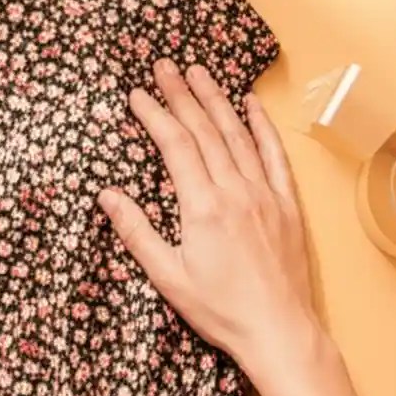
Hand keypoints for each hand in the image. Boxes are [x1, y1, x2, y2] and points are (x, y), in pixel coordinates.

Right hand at [98, 60, 326, 383]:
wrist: (279, 329)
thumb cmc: (221, 310)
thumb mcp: (169, 277)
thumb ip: (138, 233)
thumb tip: (108, 196)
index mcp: (203, 207)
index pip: (176, 146)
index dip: (156, 115)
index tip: (138, 94)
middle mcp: (236, 191)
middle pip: (205, 130)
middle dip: (182, 95)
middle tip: (165, 66)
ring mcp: (265, 194)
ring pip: (238, 135)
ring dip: (217, 100)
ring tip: (200, 73)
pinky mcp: (287, 205)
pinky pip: (275, 156)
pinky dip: (262, 127)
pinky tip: (252, 106)